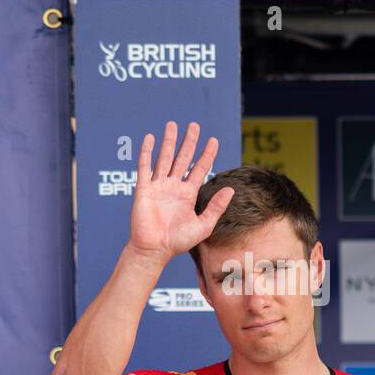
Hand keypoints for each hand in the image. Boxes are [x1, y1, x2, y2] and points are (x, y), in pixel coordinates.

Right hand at [127, 121, 231, 263]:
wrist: (154, 250)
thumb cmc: (178, 242)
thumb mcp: (203, 225)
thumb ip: (216, 207)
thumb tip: (230, 189)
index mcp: (188, 195)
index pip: (199, 169)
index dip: (207, 155)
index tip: (213, 140)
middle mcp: (173, 187)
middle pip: (183, 158)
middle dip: (189, 142)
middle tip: (194, 125)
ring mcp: (158, 186)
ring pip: (165, 158)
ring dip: (169, 141)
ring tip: (172, 124)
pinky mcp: (144, 189)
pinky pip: (145, 167)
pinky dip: (146, 152)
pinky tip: (150, 138)